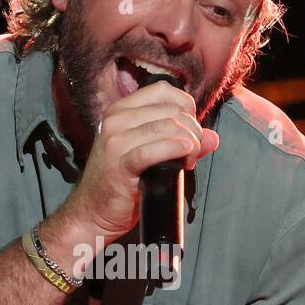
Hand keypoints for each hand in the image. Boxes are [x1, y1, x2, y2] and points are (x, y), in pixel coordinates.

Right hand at [58, 80, 219, 244]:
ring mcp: (115, 141)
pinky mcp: (119, 164)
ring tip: (187, 162)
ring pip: (167, 127)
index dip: (186, 108)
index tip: (190, 131)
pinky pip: (154, 150)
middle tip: (191, 153)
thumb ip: (181, 142)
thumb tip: (213, 138)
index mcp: (120, 111)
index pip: (164, 91)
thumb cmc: (121, 183)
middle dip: (192, 130)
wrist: (92, 212)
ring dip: (188, 143)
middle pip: (171, 110)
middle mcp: (115, 120)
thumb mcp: (150, 156)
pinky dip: (176, 150)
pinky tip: (185, 156)